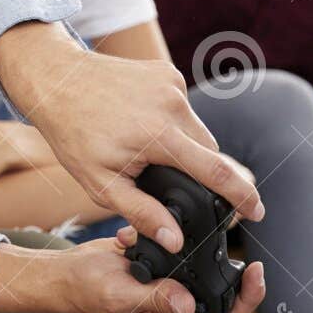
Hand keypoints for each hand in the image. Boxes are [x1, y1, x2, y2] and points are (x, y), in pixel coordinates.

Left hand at [0, 24, 263, 251]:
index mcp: (159, 136)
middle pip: (208, 151)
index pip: (216, 172)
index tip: (257, 213)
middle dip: (198, 171)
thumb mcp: (100, 183)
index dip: (242, 196)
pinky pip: (182, 106)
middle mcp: (173, 106)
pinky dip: (171, 120)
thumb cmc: (72, 135)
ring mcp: (172, 84)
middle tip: (165, 178)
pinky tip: (141, 123)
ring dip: (183, 144)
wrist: (55, 80)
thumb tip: (176, 239)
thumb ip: (141, 212)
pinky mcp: (167, 72)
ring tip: (145, 148)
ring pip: (196, 129)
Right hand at [0, 227, 266, 312]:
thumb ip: (153, 298)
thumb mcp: (119, 294)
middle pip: (222, 296)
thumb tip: (188, 305)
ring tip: (196, 231)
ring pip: (205, 273)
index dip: (245, 298)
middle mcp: (177, 310)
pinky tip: (157, 233)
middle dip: (234, 272)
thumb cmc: (89, 289)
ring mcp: (172, 290)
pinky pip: (184, 255)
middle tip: (238, 243)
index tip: (254, 269)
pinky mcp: (164, 271)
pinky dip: (178, 238)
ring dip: (205, 251)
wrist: (69, 274)